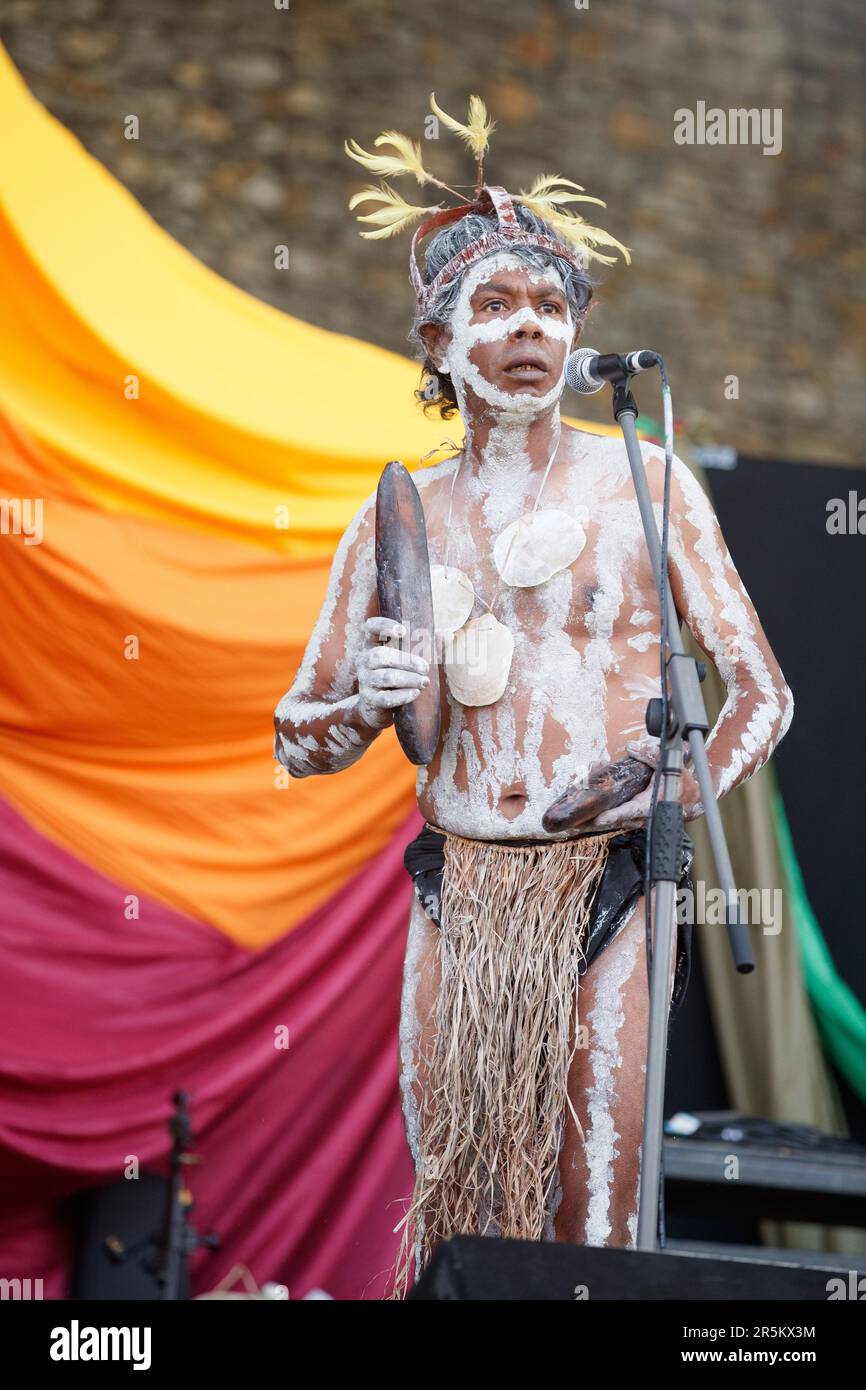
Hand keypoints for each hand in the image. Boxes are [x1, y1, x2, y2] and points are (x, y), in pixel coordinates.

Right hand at [356, 616, 430, 728]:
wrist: (378, 707)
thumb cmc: (397, 675)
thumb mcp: (408, 658)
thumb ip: (427, 646)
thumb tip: (447, 635)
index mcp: (373, 645)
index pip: (371, 628)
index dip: (384, 626)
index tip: (403, 631)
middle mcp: (365, 660)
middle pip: (380, 655)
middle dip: (406, 660)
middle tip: (425, 667)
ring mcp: (365, 681)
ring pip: (385, 677)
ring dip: (408, 679)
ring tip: (424, 681)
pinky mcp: (371, 700)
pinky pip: (386, 698)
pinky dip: (402, 695)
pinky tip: (415, 693)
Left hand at [581, 758, 702, 832]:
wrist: (690, 800)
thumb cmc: (679, 785)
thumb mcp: (668, 766)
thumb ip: (650, 755)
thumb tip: (630, 747)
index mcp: (648, 806)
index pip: (627, 812)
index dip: (612, 816)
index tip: (596, 819)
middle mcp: (640, 817)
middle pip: (613, 819)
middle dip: (594, 818)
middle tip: (575, 820)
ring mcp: (635, 820)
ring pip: (612, 819)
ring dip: (595, 816)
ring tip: (577, 813)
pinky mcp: (632, 818)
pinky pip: (614, 816)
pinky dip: (602, 811)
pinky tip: (590, 802)